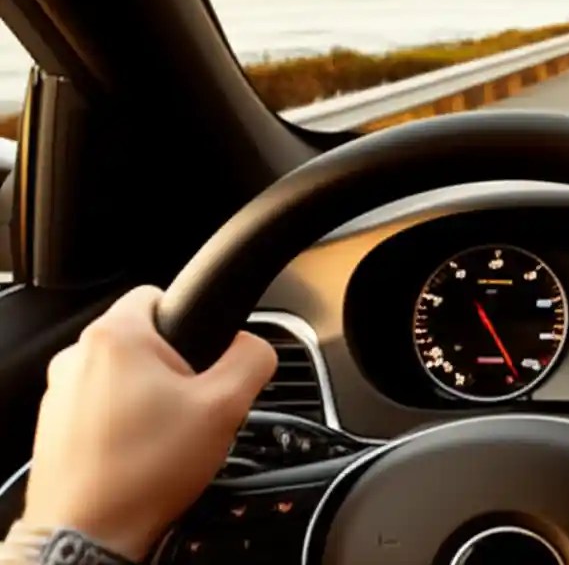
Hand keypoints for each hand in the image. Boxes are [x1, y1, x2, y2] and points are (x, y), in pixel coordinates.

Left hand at [22, 286, 276, 560]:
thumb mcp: (224, 407)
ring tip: (167, 438)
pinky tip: (140, 455)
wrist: (87, 535)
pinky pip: (101, 409)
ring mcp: (58, 393)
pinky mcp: (53, 426)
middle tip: (194, 408)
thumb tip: (256, 346)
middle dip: (175, 370)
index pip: (161, 292)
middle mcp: (76, 357)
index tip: (207, 360)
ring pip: (124, 377)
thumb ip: (251, 360)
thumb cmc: (144, 471)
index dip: (196, 323)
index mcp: (115, 337)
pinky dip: (123, 425)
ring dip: (149, 398)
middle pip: (146, 341)